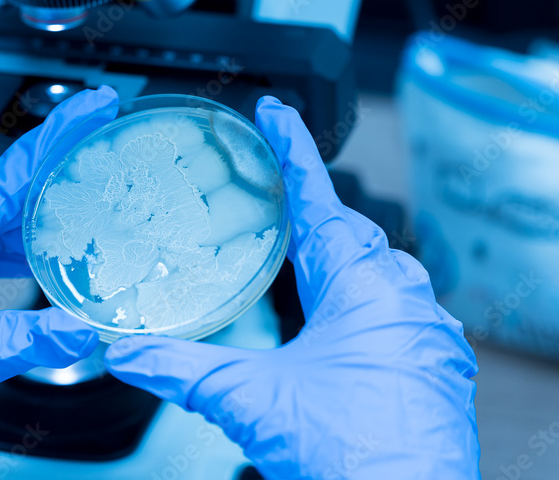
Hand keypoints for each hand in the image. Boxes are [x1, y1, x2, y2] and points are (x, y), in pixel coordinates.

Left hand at [0, 87, 118, 452]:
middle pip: (3, 191)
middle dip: (55, 170)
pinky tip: (42, 263)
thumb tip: (72, 331)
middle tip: (100, 151)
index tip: (87, 109)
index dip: (52, 139)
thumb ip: (13, 341)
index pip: (3, 176)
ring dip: (40, 216)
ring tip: (86, 210)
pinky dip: (17, 252)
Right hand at [104, 96, 479, 478]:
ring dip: (338, 251)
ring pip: (379, 268)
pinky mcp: (432, 366)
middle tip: (274, 187)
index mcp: (364, 288)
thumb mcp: (251, 402)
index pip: (320, 199)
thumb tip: (126, 351)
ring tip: (300, 244)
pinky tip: (337, 313)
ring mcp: (426, 334)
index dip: (292, 151)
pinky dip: (360, 293)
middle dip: (312, 204)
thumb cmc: (355, 461)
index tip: (277, 113)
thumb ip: (181, 368)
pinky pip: (396, 305)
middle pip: (351, 231)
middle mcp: (405, 301)